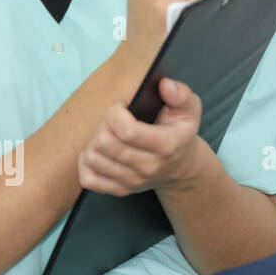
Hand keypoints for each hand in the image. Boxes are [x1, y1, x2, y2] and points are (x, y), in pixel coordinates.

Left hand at [77, 77, 203, 195]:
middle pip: (104, 143)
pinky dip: (86, 163)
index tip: (122, 105)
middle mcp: (148, 167)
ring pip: (92, 158)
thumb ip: (181, 94)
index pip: (127, 131)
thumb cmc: (180, 132)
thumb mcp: (190, 110)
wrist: (181, 167)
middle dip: (104, 123)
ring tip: (108, 133)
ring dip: (94, 141)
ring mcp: (132, 181)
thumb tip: (164, 84)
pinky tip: (99, 151)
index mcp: (165, 145)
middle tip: (114, 119)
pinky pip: (88, 179)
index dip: (115, 112)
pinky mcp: (119, 190)